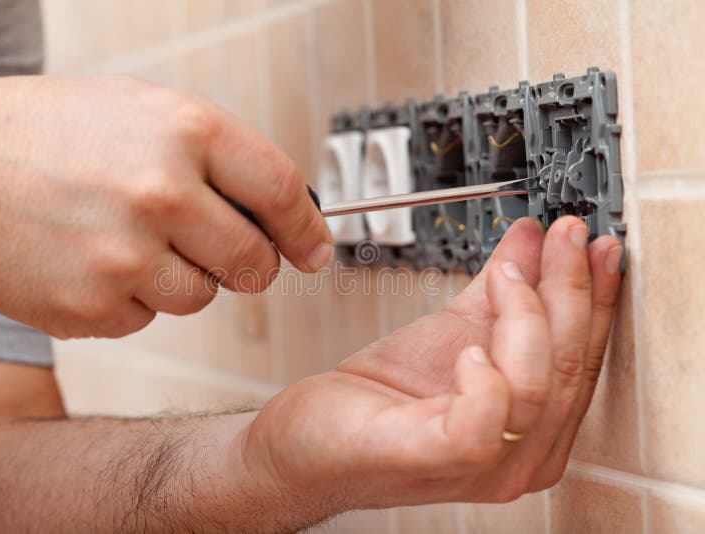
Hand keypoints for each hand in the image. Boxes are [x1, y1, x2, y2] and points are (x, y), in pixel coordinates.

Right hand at [0, 76, 331, 337]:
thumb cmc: (49, 135)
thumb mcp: (142, 110)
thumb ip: (216, 154)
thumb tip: (282, 208)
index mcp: (184, 130)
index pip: (282, 191)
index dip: (307, 230)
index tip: (315, 252)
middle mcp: (161, 192)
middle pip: (254, 262)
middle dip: (248, 265)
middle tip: (218, 250)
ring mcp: (126, 255)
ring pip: (203, 298)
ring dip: (181, 279)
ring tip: (128, 240)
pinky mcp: (94, 306)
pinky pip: (148, 318)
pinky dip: (132, 298)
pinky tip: (93, 260)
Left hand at [243, 216, 622, 513]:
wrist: (308, 440)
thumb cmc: (380, 400)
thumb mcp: (452, 333)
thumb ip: (497, 296)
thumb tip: (531, 242)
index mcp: (531, 427)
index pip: (583, 359)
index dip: (593, 298)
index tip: (594, 246)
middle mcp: (519, 456)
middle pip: (569, 369)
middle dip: (570, 290)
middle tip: (565, 236)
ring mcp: (481, 465)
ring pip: (536, 387)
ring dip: (525, 314)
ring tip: (503, 274)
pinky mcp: (433, 457)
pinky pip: (484, 421)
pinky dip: (485, 376)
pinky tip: (468, 347)